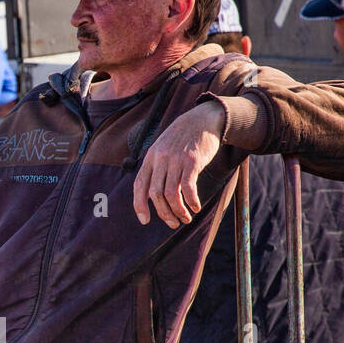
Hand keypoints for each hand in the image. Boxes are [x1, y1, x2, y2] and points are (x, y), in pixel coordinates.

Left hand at [132, 100, 225, 228]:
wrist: (203, 119)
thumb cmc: (183, 138)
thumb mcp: (163, 148)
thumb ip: (156, 168)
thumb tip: (151, 195)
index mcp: (151, 158)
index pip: (139, 185)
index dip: (140, 205)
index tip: (145, 220)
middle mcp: (161, 159)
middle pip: (156, 194)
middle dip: (164, 213)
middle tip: (173, 223)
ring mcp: (176, 160)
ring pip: (171, 194)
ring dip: (179, 211)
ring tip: (186, 218)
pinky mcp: (192, 161)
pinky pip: (188, 188)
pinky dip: (191, 201)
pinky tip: (196, 207)